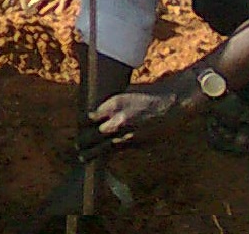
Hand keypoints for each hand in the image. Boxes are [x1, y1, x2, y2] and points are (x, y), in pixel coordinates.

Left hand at [77, 73, 196, 160]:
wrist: (171, 104)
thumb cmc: (147, 94)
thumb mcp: (124, 93)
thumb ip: (110, 103)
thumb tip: (95, 109)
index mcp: (114, 104)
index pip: (90, 117)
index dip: (82, 123)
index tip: (79, 125)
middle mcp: (119, 120)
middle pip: (94, 135)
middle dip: (84, 140)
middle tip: (77, 144)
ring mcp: (129, 134)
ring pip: (105, 147)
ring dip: (93, 152)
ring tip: (83, 156)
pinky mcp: (137, 143)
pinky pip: (119, 149)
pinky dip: (110, 152)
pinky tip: (102, 155)